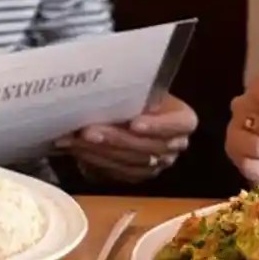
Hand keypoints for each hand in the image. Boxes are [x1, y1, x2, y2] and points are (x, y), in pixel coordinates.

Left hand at [57, 94, 197, 183]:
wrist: (124, 110)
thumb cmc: (133, 92)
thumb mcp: (138, 86)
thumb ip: (131, 91)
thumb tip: (105, 84)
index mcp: (183, 120)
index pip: (180, 125)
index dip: (158, 126)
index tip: (134, 123)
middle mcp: (174, 145)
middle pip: (149, 147)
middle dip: (116, 139)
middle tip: (89, 131)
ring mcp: (156, 164)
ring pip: (130, 163)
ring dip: (100, 152)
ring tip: (75, 140)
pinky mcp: (135, 175)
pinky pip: (117, 173)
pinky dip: (94, 161)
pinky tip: (77, 149)